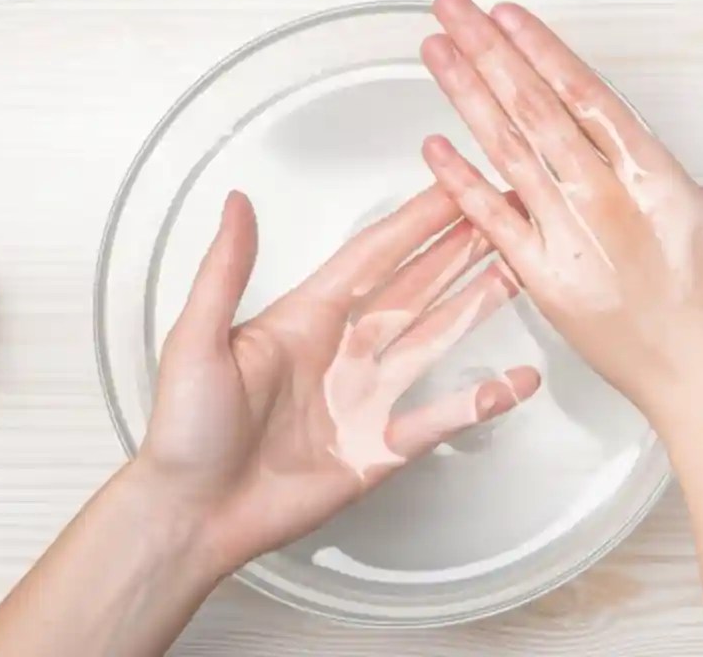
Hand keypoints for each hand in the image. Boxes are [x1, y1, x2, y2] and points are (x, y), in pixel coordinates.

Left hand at [137, 186, 540, 572]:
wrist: (192, 514)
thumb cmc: (184, 431)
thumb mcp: (196, 340)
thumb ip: (225, 271)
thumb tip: (236, 202)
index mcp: (305, 317)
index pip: (374, 255)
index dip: (416, 221)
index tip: (453, 188)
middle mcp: (343, 350)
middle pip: (416, 287)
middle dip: (458, 250)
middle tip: (504, 216)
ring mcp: (366, 398)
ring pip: (436, 339)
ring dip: (476, 305)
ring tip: (518, 272)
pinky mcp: (379, 448)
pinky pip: (439, 419)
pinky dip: (479, 401)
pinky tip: (514, 381)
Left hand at [419, 0, 702, 422]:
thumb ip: (674, 179)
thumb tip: (655, 168)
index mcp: (649, 171)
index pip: (582, 91)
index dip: (538, 48)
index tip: (506, 16)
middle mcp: (603, 195)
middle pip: (533, 105)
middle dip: (488, 50)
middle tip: (454, 10)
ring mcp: (568, 234)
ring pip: (507, 148)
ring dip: (467, 94)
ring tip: (438, 52)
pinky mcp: (543, 277)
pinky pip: (492, 220)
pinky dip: (461, 182)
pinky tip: (435, 146)